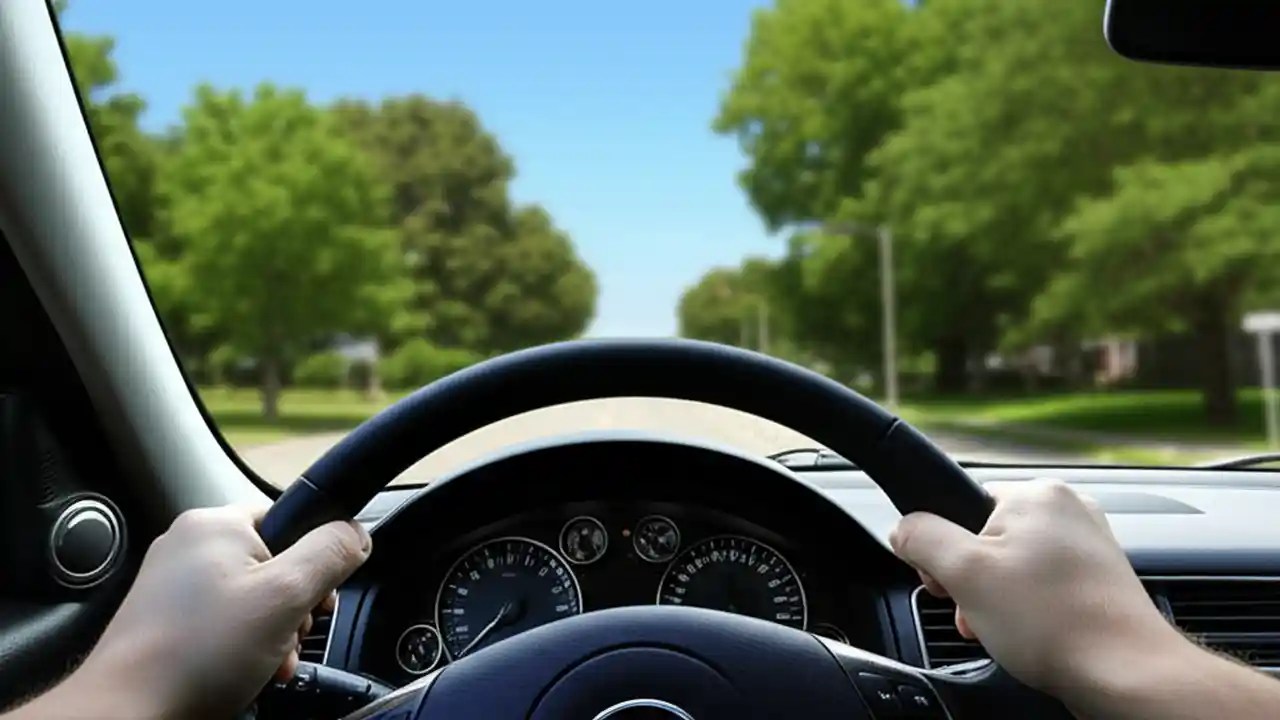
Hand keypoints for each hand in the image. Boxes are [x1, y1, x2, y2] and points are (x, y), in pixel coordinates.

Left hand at [63, 506, 370, 718]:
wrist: (126, 714)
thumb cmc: (198, 655)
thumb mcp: (284, 597)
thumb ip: (329, 556)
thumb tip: (357, 533)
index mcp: (216, 524)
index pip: (292, 520)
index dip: (316, 560)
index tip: (318, 599)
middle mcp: (190, 545)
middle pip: (275, 563)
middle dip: (294, 609)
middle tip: (289, 638)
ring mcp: (173, 584)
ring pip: (251, 598)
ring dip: (273, 633)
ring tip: (265, 664)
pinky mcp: (166, 619)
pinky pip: (223, 621)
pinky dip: (243, 646)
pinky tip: (245, 672)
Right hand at [889, 479, 1183, 698]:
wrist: (1125, 673)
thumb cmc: (1053, 621)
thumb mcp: (964, 573)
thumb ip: (922, 538)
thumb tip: (904, 529)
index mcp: (1038, 494)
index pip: (961, 506)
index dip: (943, 549)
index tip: (948, 584)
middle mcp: (1069, 510)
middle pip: (987, 539)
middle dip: (971, 581)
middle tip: (974, 611)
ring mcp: (1089, 546)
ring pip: (1015, 567)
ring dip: (995, 600)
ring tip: (1003, 629)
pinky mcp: (1099, 581)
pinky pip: (1043, 587)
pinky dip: (1028, 609)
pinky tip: (1030, 635)